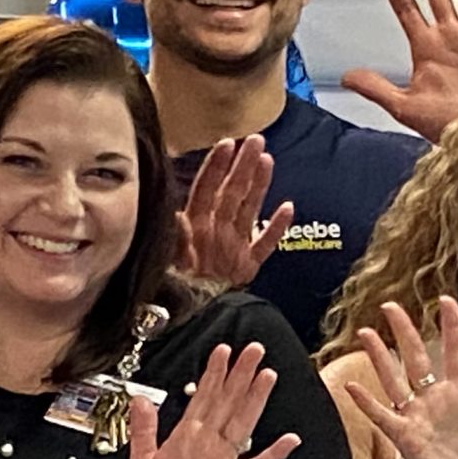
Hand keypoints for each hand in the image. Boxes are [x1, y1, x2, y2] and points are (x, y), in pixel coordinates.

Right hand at [125, 341, 301, 458]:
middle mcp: (203, 446)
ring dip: (256, 398)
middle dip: (241, 374)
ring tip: (269, 373)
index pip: (201, 397)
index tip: (225, 349)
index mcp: (182, 439)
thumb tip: (140, 399)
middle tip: (256, 349)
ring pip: (241, 424)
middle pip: (226, 403)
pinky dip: (274, 455)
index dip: (215, 372)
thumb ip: (142, 430)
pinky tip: (291, 440)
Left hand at [174, 136, 293, 286]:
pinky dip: (276, 227)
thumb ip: (176, 240)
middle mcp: (215, 230)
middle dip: (243, 165)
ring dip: (259, 185)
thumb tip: (176, 216)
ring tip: (267, 160)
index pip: (207, 189)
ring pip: (249, 209)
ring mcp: (233, 246)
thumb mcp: (169, 264)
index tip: (227, 143)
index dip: (217, 166)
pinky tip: (288, 207)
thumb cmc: (173, 291)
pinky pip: (264, 244)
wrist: (188, 319)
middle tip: (255, 140)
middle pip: (231, 192)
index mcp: (195, 227)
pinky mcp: (247, 266)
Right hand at [345, 297, 457, 458]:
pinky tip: (351, 386)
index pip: (454, 352)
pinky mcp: (405, 435)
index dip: (451, 326)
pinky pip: (382, 415)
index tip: (446, 300)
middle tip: (390, 306)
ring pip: (394, 379)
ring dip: (379, 357)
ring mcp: (416, 415)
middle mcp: (434, 399)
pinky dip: (366, 402)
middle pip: (416, 357)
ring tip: (366, 333)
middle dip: (403, 331)